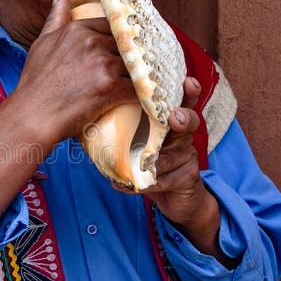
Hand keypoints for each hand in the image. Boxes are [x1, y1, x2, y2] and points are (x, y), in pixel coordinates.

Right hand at [11, 0, 138, 148]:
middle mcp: (92, 42)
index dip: (121, 38)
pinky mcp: (111, 87)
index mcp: (78, 30)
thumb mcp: (41, 44)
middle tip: (142, 67)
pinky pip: (137, 87)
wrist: (32, 117)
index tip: (127, 48)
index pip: (112, 26)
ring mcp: (103, 64)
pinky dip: (143, 94)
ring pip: (135, 65)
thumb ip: (55, 19)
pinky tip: (145, 98)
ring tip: (146, 83)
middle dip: (133, 56)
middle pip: (126, 45)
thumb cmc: (34, 84)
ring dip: (141, 75)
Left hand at [143, 77, 225, 259]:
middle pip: (190, 120)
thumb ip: (125, 131)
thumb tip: (90, 121)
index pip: (180, 101)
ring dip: (153, 162)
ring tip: (138, 165)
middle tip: (174, 118)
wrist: (175, 200)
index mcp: (171, 122)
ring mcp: (189, 156)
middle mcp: (184, 135)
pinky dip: (145, 185)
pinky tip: (128, 186)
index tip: (188, 81)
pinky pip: (165, 179)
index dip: (187, 91)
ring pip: (172, 156)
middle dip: (183, 117)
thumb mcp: (138, 144)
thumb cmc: (150, 164)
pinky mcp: (189, 177)